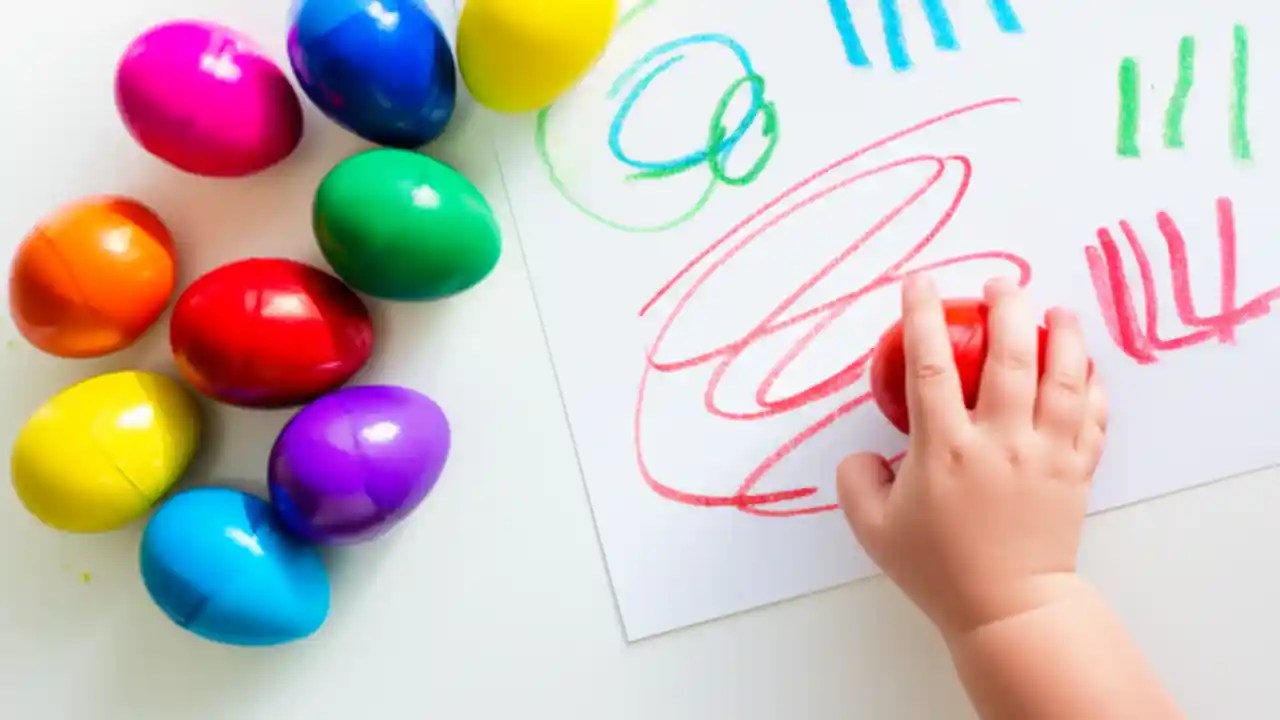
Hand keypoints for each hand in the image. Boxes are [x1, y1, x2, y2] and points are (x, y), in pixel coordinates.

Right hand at [838, 275, 1107, 638]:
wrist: (1008, 610)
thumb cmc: (938, 570)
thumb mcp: (873, 529)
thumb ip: (855, 481)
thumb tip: (865, 451)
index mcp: (944, 451)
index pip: (928, 368)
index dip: (922, 317)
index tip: (920, 284)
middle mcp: (999, 443)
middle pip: (1008, 356)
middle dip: (1006, 308)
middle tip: (999, 284)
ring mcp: (1045, 454)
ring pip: (1063, 378)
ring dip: (1064, 335)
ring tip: (1057, 310)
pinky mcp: (1076, 470)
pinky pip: (1092, 417)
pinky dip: (1093, 385)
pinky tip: (1086, 367)